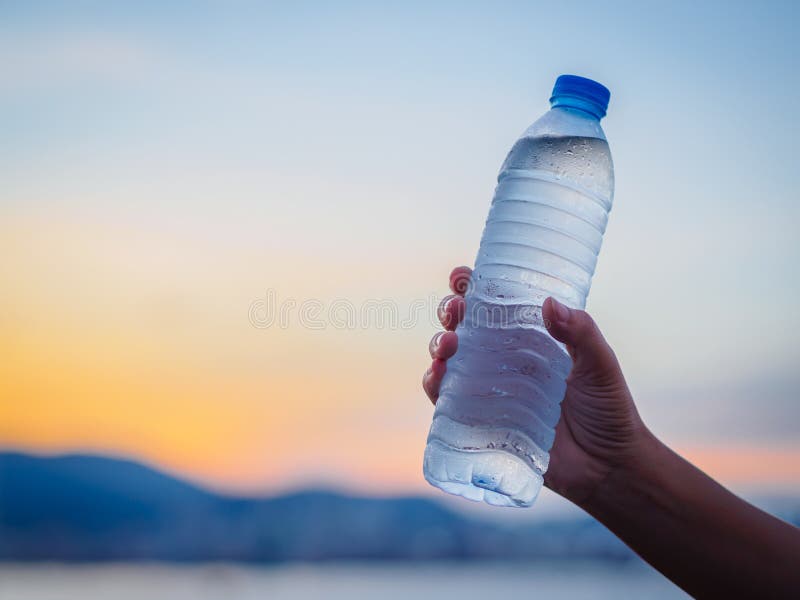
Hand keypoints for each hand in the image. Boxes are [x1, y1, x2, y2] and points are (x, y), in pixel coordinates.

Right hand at [422, 266, 648, 505]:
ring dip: (438, 344)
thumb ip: (581, 333)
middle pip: (464, 327)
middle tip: (455, 309)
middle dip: (450, 311)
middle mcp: (504, 360)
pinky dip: (434, 383)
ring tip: (448, 343)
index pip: (495, 305)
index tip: (462, 277)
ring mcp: (489, 390)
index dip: (472, 288)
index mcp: (529, 339)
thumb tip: (549, 303)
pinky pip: (446, 400)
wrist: (608, 468)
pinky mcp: (480, 422)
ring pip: (449, 359)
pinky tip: (438, 375)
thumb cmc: (609, 411)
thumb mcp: (600, 365)